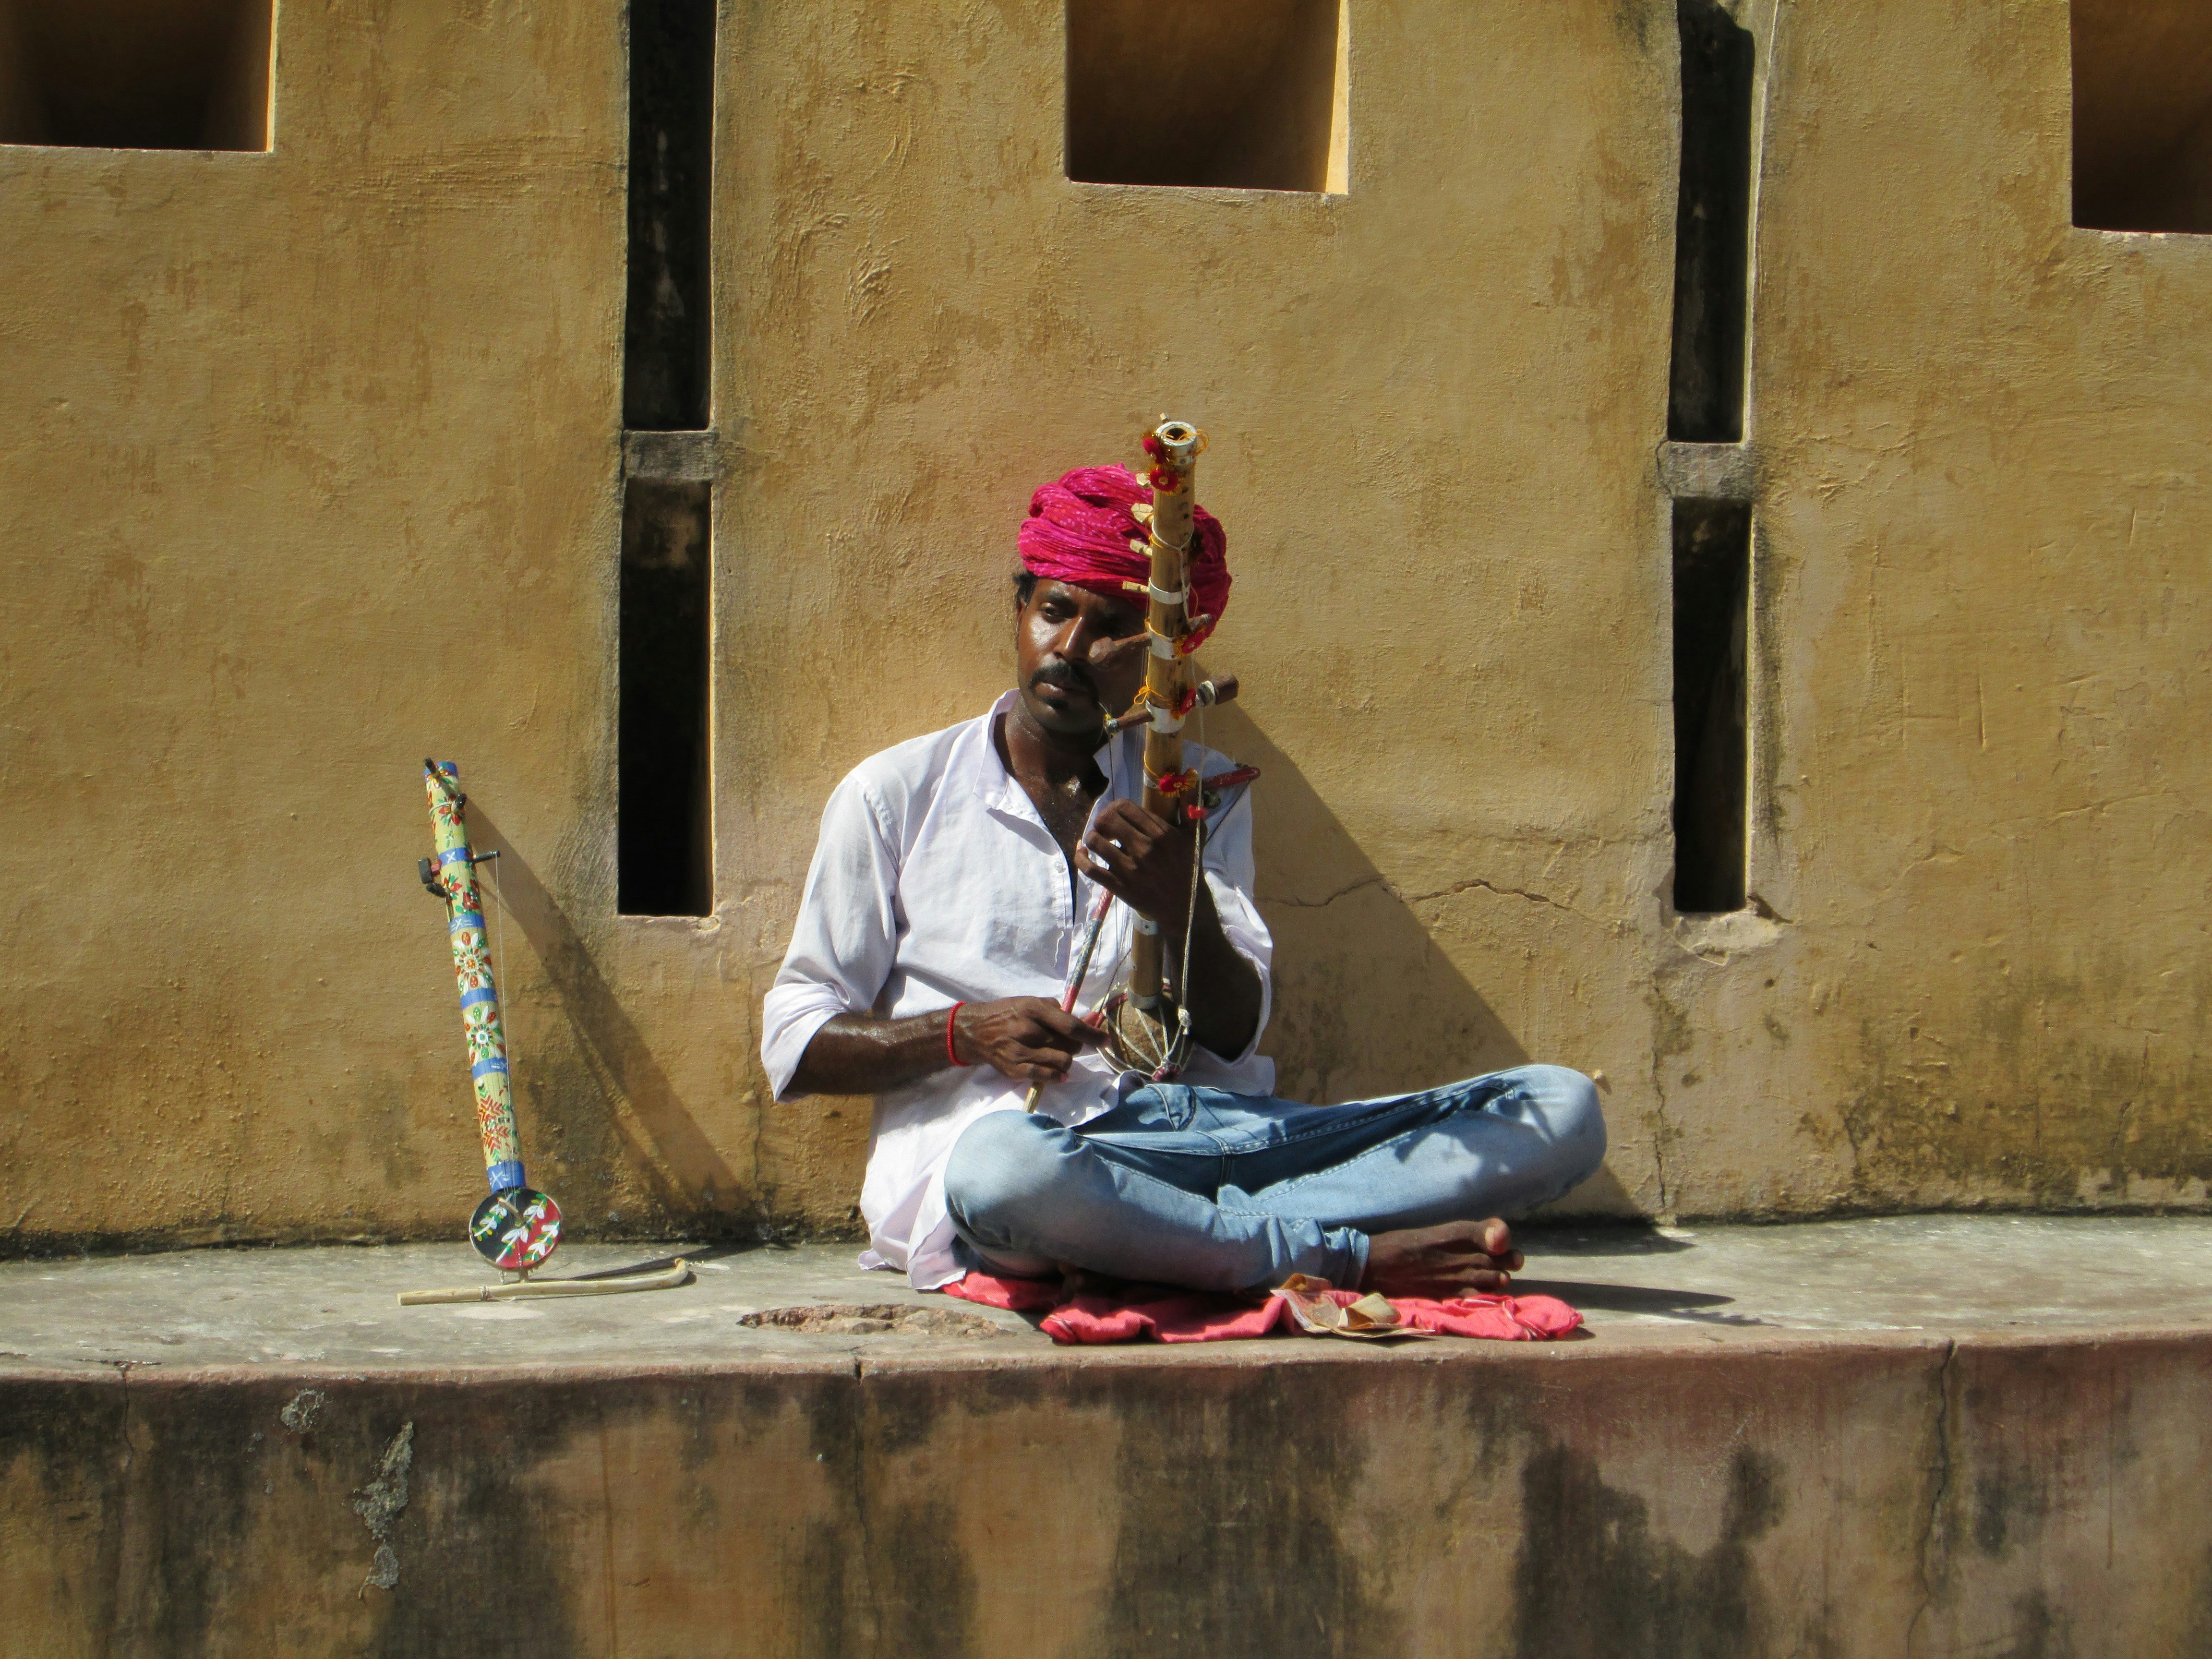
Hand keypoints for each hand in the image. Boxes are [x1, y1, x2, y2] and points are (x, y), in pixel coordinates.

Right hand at [952, 997, 1103, 1082]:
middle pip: (1069, 1045)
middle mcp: (1027, 1030)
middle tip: (1066, 1043)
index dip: (1092, 1034)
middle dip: (1075, 1046)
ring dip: (1066, 1059)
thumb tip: (1092, 1017)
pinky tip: (1058, 1072)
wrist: (975, 1032)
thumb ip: (1058, 1011)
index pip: (1070, 1026)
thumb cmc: (1008, 1014)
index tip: (1106, 1040)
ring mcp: (1020, 1052)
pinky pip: (1046, 1077)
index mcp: (1033, 1010)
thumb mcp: (1030, 1002)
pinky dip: (1057, 1076)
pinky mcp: (1014, 1069)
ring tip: (1057, 1054)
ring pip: (1062, 1062)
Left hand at [1079, 799, 1194, 925]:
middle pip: (1107, 820)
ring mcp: (1130, 869)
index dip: (1114, 807)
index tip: (1116, 814)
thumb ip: (1189, 809)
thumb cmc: (1188, 868)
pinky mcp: (1119, 887)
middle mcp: (1144, 848)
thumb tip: (1188, 781)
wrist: (1185, 905)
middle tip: (1106, 827)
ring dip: (1092, 837)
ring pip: (1095, 842)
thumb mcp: (1194, 837)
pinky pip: (1090, 869)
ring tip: (1098, 840)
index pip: (1125, 807)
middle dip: (1102, 820)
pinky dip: (1081, 857)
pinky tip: (1082, 852)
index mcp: (1161, 833)